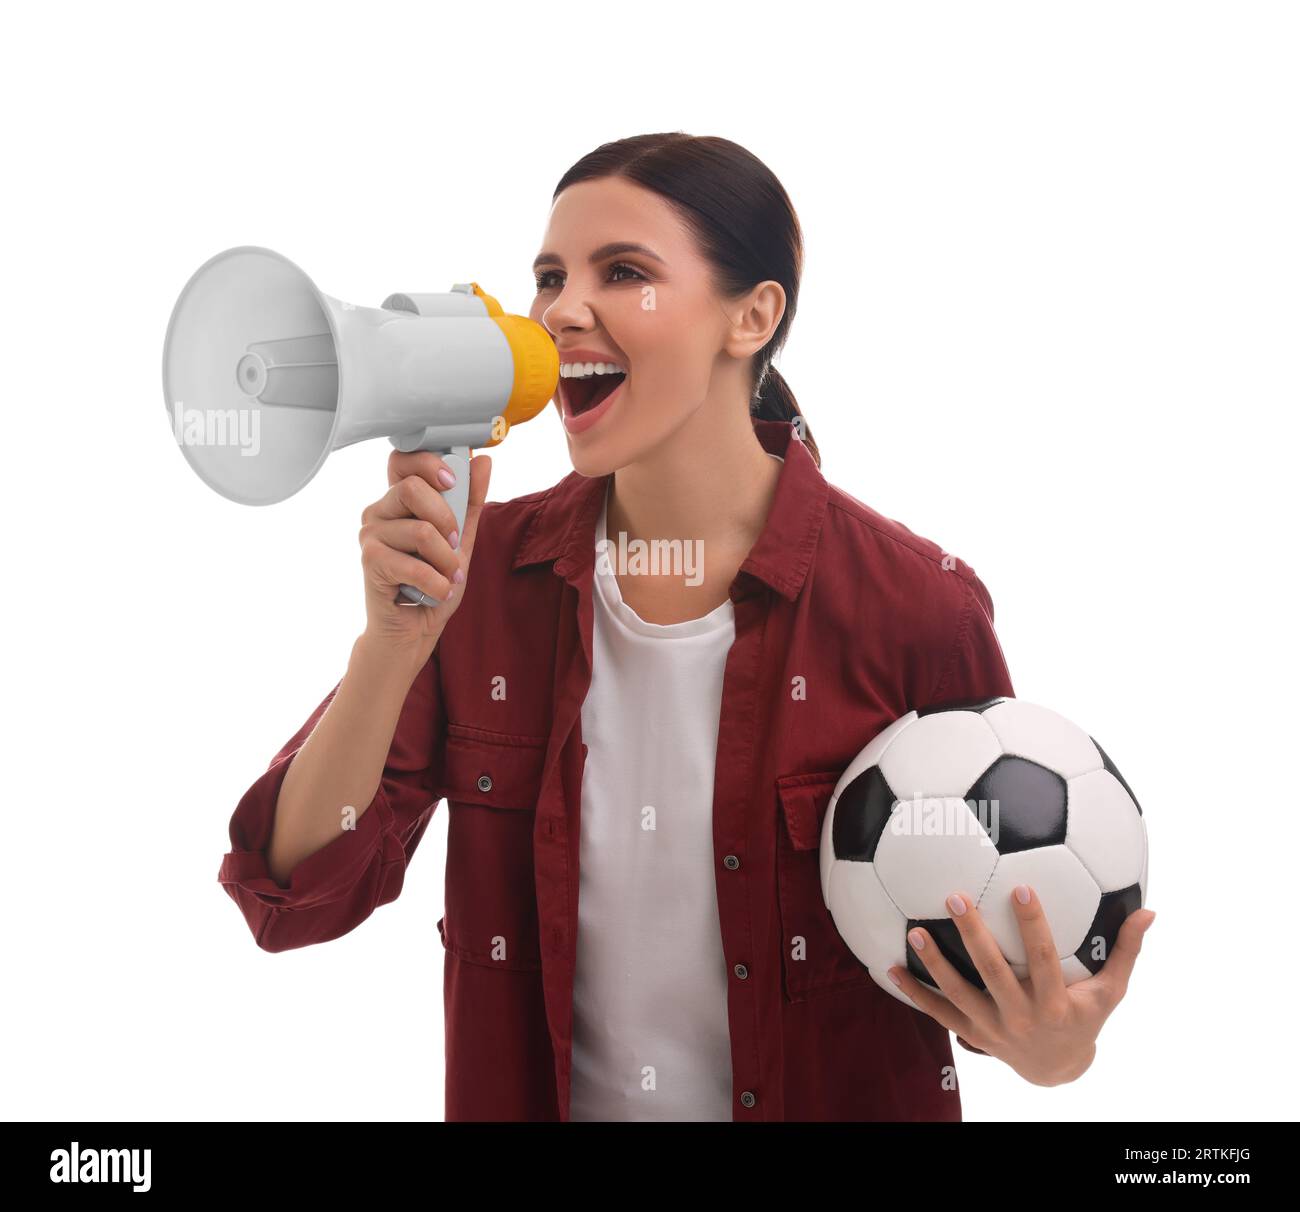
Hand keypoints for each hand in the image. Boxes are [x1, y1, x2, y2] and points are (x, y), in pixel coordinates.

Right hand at [358, 449, 491, 657]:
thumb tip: (482, 461)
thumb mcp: (461, 539)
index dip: (428, 463)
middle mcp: (379, 511)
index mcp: (399, 500)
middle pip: (411, 488)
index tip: (452, 481)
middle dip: (446, 518)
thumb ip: (470, 501)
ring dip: (447, 561)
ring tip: (449, 577)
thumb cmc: (434, 582)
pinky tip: (438, 591)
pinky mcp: (370, 561)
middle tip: (454, 544)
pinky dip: (438, 583)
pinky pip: (415, 565)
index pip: (402, 460)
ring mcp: (370, 535)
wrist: (414, 629)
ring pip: (420, 531)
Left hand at [887, 885, 1155, 1085]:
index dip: (1033, 925)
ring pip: (959, 993)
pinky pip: (938, 1013)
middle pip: (994, 972)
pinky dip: (914, 992)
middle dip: (974, 935)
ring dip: (935, 963)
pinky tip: (888, 967)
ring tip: (914, 930)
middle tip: (955, 896)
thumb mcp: (1111, 991)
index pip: (1044, 959)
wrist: (1057, 1070)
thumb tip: (1149, 911)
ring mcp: (992, 1028)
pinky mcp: (971, 1034)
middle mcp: (1021, 1017)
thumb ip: (1126, 951)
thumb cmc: (1085, 1018)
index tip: (1021, 885)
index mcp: (1055, 1003)